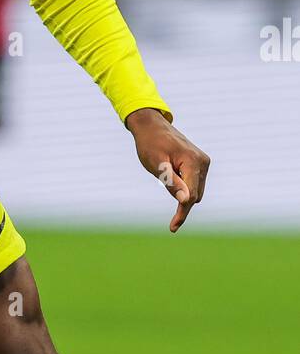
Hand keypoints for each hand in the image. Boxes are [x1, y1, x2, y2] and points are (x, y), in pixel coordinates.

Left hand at [125, 108, 210, 232]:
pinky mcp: (200, 163)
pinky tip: (172, 176)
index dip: (182, 213)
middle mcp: (203, 162)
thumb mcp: (157, 165)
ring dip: (182, 194)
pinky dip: (184, 187)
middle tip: (166, 202)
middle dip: (182, 203)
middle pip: (195, 195)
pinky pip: (194, 183)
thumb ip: (172, 183)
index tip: (173, 227)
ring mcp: (203, 162)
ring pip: (196, 191)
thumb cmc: (150, 144)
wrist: (152, 126)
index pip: (191, 196)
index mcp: (193, 162)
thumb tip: (186, 202)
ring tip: (164, 176)